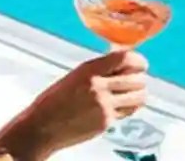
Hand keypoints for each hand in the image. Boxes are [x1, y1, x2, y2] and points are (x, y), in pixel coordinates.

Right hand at [0, 50, 149, 158]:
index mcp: (88, 69)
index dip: (138, 61)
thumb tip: (119, 64)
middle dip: (139, 79)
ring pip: (139, 96)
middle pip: (137, 79)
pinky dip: (129, 108)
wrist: (43, 125)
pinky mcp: (106, 122)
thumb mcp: (75, 77)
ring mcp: (104, 105)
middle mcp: (98, 85)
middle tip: (136, 81)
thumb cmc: (55, 101)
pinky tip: (120, 107)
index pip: (125, 58)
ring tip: (131, 95)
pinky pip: (128, 112)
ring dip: (138, 94)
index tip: (141, 64)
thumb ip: (97, 70)